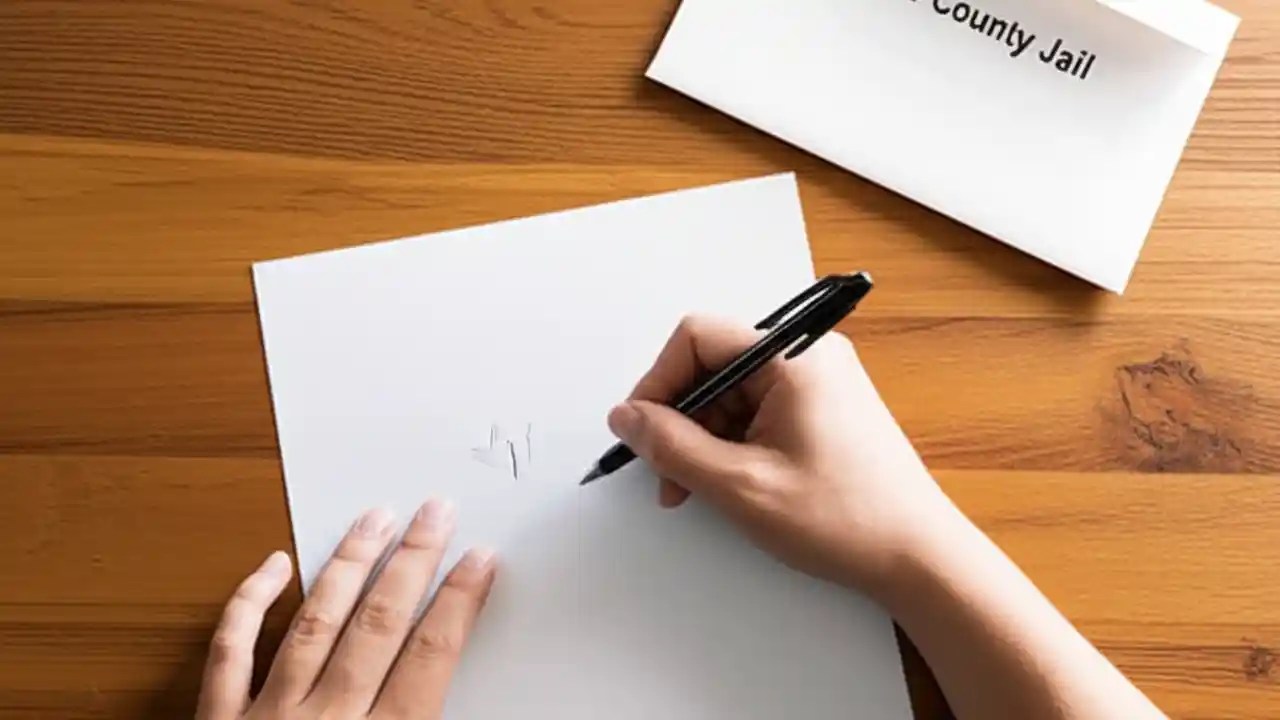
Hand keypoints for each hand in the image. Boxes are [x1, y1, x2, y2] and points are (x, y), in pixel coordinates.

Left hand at [197, 501, 495, 719]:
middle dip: (412, 563)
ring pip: (314, 622)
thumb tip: (477, 712)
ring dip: (347, 565)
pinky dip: (248, 605)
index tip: (480, 561)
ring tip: (372, 519)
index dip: (459, 603)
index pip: (429, 658)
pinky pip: (229, 653)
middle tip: (435, 513)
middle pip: (378, 625)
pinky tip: (269, 566)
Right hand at [607, 315, 951, 594]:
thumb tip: (626, 418)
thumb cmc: (845, 518)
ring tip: (695, 490)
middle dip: (680, 420)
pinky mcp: (821, 409)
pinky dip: (730, 445)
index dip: (659, 381)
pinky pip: (756, 411)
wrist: (917, 556)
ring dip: (702, 439)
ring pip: (730, 393)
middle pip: (712, 365)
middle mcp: (809, 356)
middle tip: (666, 474)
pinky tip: (725, 484)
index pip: (698, 337)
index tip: (642, 430)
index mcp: (794, 356)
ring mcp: (818, 382)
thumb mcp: (740, 485)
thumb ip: (672, 446)